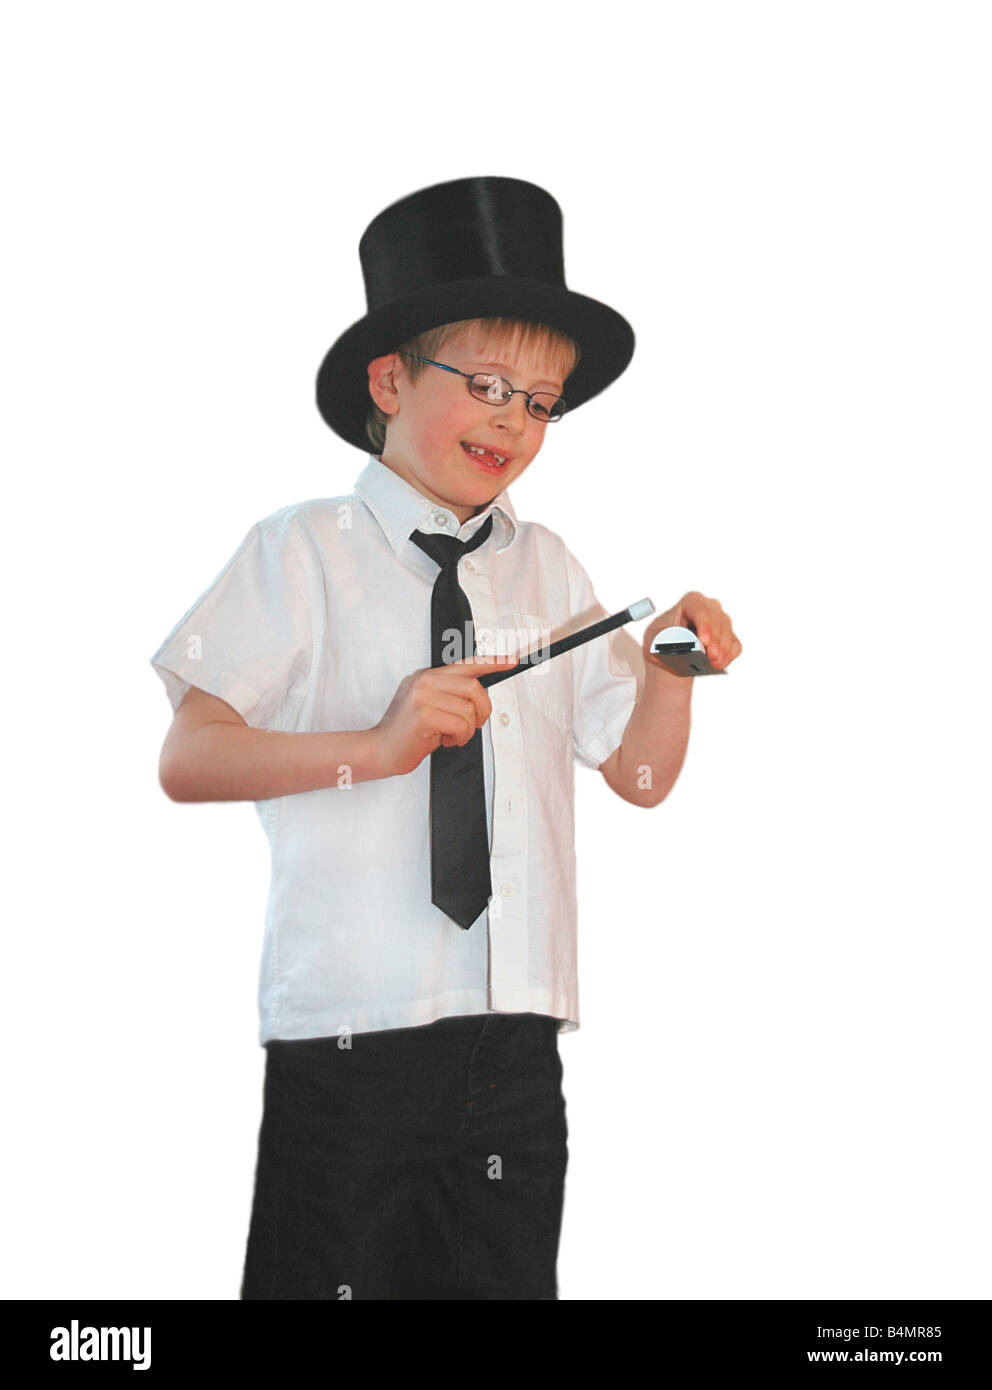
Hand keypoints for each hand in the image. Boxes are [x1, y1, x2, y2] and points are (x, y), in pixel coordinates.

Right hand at [372, 653, 518, 777]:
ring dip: (468, 730)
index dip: (492, 663)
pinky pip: (461, 724)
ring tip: (452, 736)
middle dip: (481, 711)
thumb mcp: (429, 706)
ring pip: (469, 709)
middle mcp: (425, 681)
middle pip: (474, 687)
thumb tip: (479, 695)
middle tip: (472, 726)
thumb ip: (450, 695)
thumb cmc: (408, 733)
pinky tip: (445, 741)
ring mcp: (423, 696)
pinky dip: (460, 738)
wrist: (381, 750)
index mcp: (427, 676)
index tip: (511, 662)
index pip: (466, 664)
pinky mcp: (425, 714)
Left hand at [643, 591, 741, 673]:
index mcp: (690, 602)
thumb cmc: (660, 641)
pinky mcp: (728, 636)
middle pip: (717, 622)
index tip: (704, 641)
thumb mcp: (653, 637)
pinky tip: (720, 663)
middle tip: (711, 658)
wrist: (669, 654)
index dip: (704, 625)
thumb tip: (677, 642)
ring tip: (714, 663)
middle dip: (715, 642)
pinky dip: (729, 656)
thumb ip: (663, 637)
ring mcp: (721, 621)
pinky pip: (735, 645)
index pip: (700, 610)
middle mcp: (709, 608)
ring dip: (723, 651)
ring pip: (727, 634)